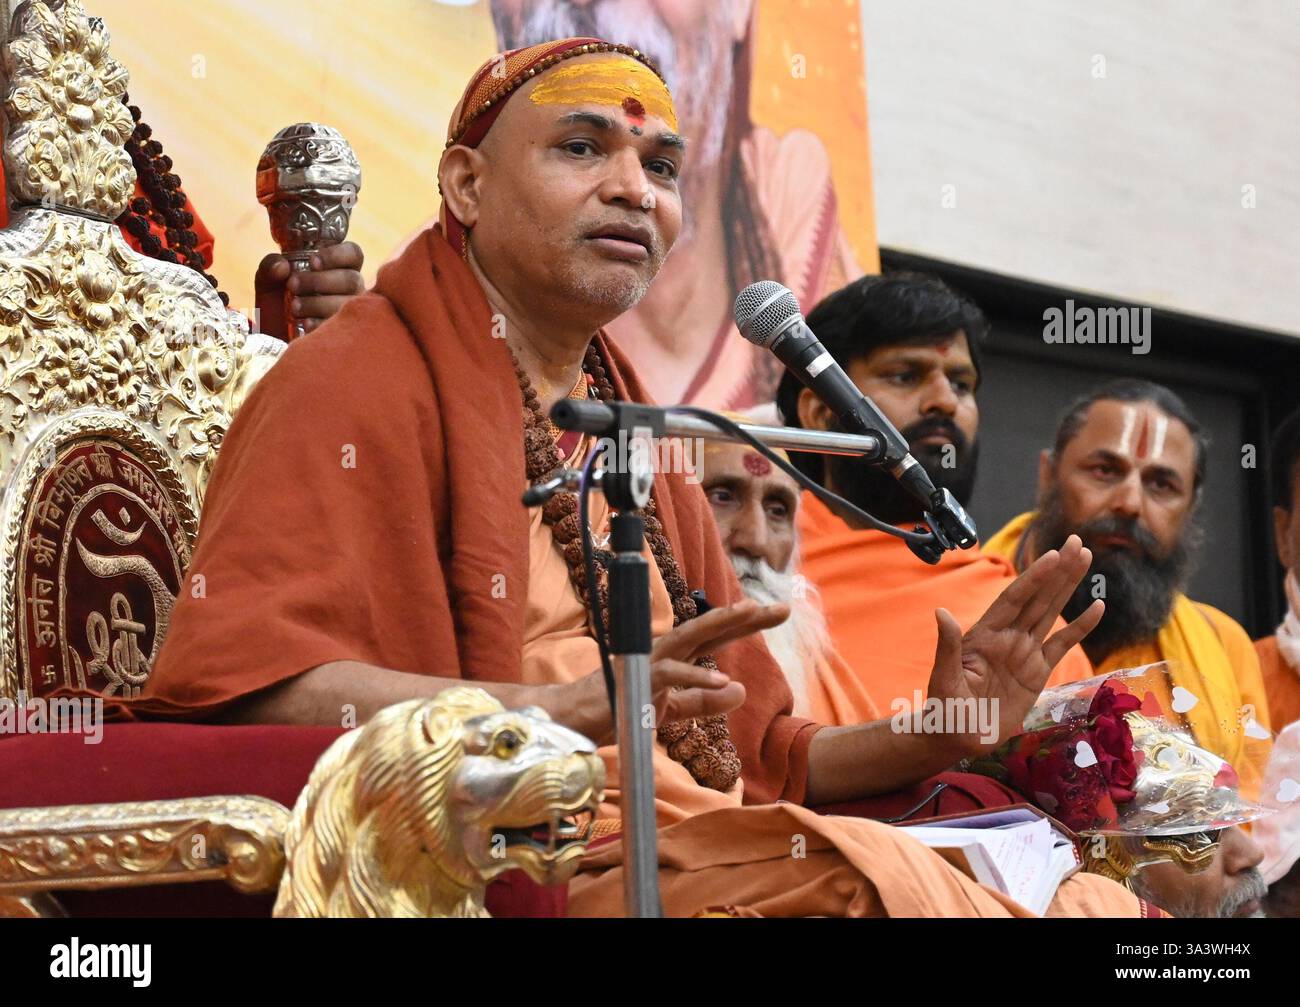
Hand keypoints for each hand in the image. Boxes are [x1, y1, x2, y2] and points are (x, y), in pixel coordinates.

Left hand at [254, 240, 365, 339]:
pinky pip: (343, 326)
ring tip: (295, 308)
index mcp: (338, 269)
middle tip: (293, 285)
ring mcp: (352, 312)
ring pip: (347, 302)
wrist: (273, 341)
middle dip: (319, 281)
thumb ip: (270, 267)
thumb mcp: (267, 284)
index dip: (337, 255)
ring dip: (318, 303)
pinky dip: (321, 323)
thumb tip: (282, 265)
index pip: (352, 254)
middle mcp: (351, 289)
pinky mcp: (347, 333)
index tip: (313, 262)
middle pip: (351, 278)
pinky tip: (305, 325)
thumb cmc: (277, 307)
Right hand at [556, 599, 786, 744]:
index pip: (718, 636)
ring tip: (750, 612)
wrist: (579, 720)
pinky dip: (697, 679)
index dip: (748, 624)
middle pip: (711, 628)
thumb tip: (739, 689)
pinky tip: (723, 681)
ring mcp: (651, 661)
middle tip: (781, 607)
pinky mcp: (640, 680)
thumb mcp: (673, 710)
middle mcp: (666, 651)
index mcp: (676, 656)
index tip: (780, 612)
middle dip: (746, 617)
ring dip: (720, 623)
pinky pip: (672, 676)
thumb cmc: (621, 709)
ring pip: (691, 636)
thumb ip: (704, 702)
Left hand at [925, 534, 1102, 754]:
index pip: (1014, 599)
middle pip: (1037, 597)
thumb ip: (948, 647)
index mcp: (985, 634)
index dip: (1034, 578)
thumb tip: (941, 612)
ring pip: (1051, 612)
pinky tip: (1097, 608)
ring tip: (1085, 559)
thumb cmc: (946, 709)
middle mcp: (1008, 637)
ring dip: (1068, 587)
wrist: (959, 737)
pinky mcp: (1038, 672)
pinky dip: (1080, 627)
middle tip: (1077, 542)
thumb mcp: (945, 679)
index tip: (1053, 556)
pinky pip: (1062, 645)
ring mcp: (1024, 652)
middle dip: (1057, 570)